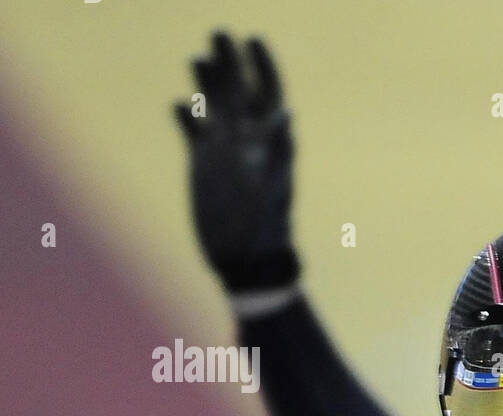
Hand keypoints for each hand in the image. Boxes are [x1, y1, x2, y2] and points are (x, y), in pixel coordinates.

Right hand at [175, 31, 299, 291]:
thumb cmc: (264, 227)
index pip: (268, 94)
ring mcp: (224, 154)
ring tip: (197, 58)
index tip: (253, 38)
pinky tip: (179, 105)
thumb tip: (286, 113)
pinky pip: (195, 135)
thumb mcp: (271, 186)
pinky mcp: (204, 168)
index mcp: (268, 144)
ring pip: (214, 108)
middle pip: (238, 92)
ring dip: (207, 83)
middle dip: (230, 62)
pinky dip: (187, 119)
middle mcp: (246, 143)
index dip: (263, 66)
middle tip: (218, 32)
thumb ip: (277, 148)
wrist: (246, 260)